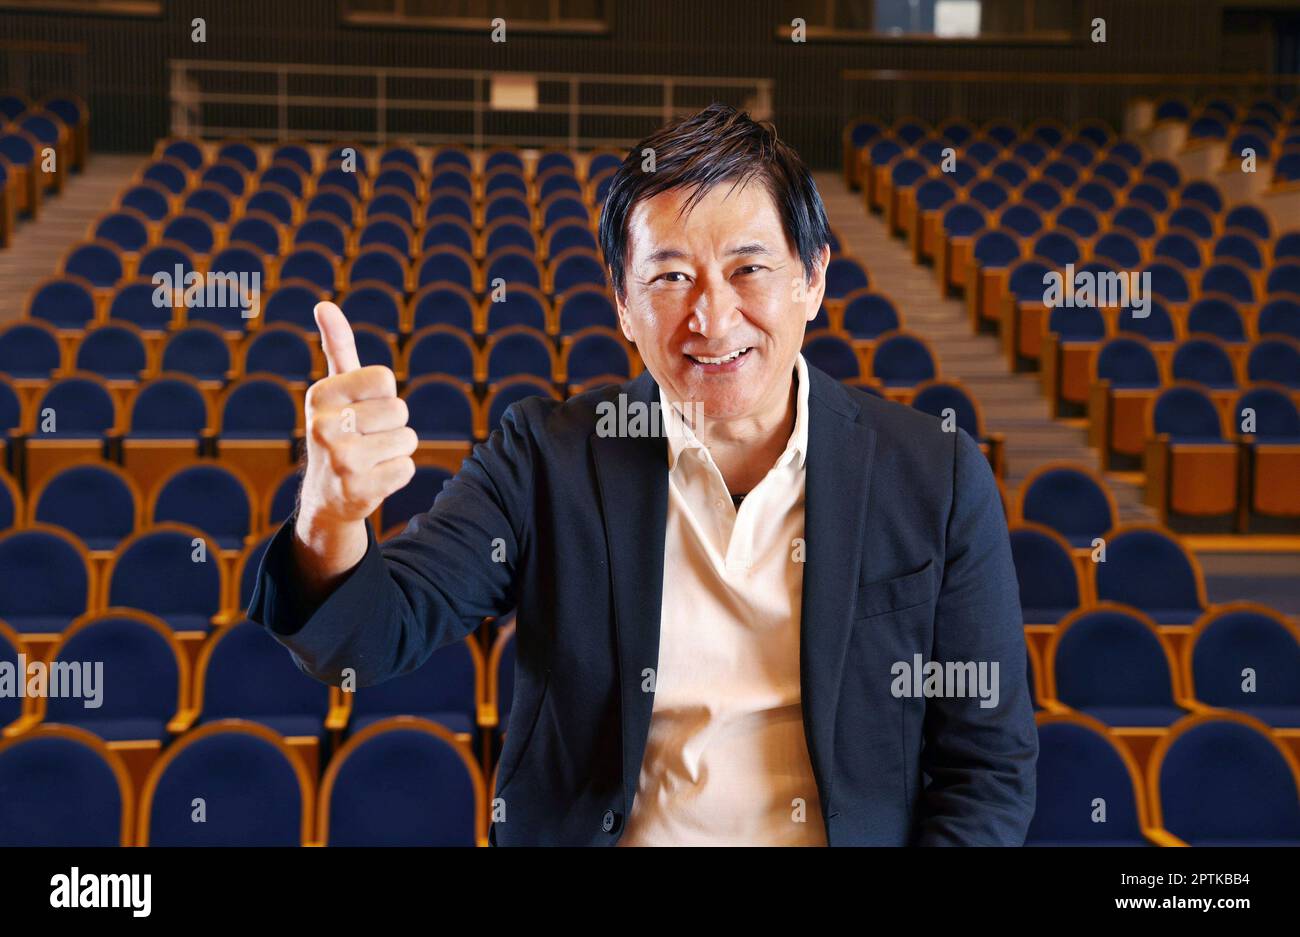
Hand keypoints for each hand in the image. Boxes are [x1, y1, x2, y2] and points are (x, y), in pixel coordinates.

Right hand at [292, 301, 416, 590]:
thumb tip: (325, 305)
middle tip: (367, 438)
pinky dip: (398, 474)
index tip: (364, 408)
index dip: (384, 395)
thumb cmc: (339, 431)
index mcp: (321, 395)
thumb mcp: (334, 390)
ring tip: (370, 458)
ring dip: (397, 450)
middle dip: (393, 425)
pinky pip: (408, 469)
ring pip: (407, 440)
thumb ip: (337, 347)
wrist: (326, 496)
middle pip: (400, 411)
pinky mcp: (358, 491)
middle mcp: (323, 426)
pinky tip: (373, 479)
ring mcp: (340, 460)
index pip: (384, 379)